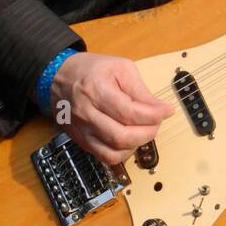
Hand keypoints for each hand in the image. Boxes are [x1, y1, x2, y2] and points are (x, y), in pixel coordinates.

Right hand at [49, 52, 173, 164]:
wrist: (58, 77)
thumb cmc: (90, 69)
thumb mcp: (120, 68)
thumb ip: (139, 89)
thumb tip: (159, 108)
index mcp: (96, 90)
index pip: (129, 112)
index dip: (154, 115)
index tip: (167, 110)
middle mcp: (86, 113)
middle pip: (122, 136)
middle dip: (148, 132)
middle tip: (157, 122)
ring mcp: (82, 130)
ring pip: (114, 152)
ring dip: (136, 145)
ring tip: (145, 130)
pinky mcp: (82, 141)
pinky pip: (105, 157)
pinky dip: (123, 153)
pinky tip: (131, 140)